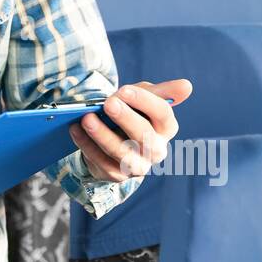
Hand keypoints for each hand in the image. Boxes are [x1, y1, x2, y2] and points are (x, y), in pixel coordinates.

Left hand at [69, 79, 189, 181]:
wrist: (111, 134)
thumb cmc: (132, 111)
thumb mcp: (144, 96)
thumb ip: (162, 91)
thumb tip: (186, 86)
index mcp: (166, 128)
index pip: (163, 115)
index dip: (144, 102)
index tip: (123, 90)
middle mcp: (156, 150)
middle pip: (144, 136)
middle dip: (126, 119)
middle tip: (108, 103)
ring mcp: (137, 166)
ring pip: (122, 154)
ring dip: (103, 136)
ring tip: (86, 118)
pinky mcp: (117, 175)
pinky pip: (101, 163)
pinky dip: (86, 146)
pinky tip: (74, 129)